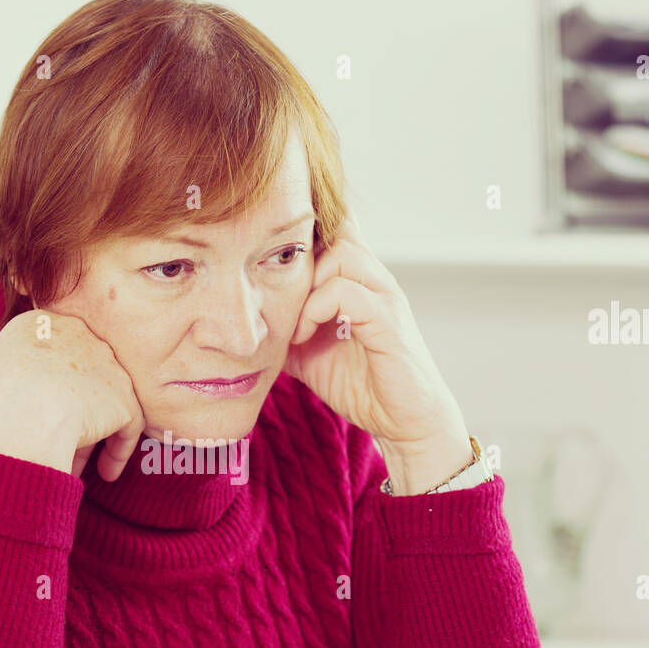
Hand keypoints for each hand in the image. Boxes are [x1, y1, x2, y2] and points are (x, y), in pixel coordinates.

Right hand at [0, 308, 145, 480]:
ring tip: (78, 465)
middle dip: (75, 411)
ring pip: (105, 400)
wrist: (20, 415)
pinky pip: (128, 425)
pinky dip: (117, 451)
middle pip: (83, 376)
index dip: (52, 388)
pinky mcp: (123, 397)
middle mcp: (78, 334)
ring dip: (94, 434)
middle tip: (62, 441)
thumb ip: (16, 376)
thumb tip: (28, 403)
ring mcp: (106, 364)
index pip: (55, 354)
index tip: (43, 413)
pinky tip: (105, 473)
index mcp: (40, 324)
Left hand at [284, 214, 470, 481]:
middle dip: (296, 256)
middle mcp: (373, 279)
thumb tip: (245, 324)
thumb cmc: (361, 384)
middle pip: (335, 226)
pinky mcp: (388, 322)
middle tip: (274, 295)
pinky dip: (317, 310)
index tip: (264, 252)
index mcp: (355, 280)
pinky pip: (348, 293)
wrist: (402, 421)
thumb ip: (285, 328)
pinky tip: (304, 337)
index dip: (299, 229)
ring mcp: (384, 297)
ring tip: (294, 324)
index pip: (332, 226)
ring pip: (342, 254)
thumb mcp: (307, 353)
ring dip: (306, 286)